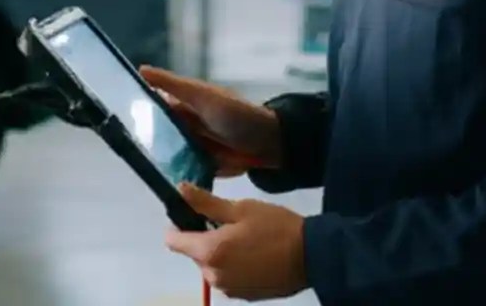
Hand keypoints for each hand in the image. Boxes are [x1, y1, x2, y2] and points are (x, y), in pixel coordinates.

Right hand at [140, 66, 281, 176]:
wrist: (268, 144)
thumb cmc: (236, 114)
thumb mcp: (202, 96)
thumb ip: (173, 85)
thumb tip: (141, 70)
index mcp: (184, 104)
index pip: (153, 106)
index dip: (136, 110)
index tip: (118, 119)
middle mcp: (185, 124)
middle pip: (157, 132)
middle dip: (143, 140)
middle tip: (127, 148)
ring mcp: (193, 146)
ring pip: (167, 152)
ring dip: (157, 159)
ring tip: (140, 168)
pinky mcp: (201, 165)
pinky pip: (182, 169)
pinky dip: (173, 173)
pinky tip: (159, 180)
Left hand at [166, 184, 308, 300]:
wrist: (313, 257)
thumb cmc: (276, 227)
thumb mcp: (241, 208)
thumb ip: (206, 203)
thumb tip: (180, 190)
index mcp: (209, 252)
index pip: (173, 241)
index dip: (178, 224)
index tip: (195, 214)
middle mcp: (213, 275)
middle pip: (194, 253)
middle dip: (205, 237)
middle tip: (231, 223)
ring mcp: (228, 289)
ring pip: (211, 265)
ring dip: (219, 252)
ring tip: (246, 239)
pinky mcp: (243, 296)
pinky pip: (227, 276)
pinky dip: (233, 265)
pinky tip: (254, 255)